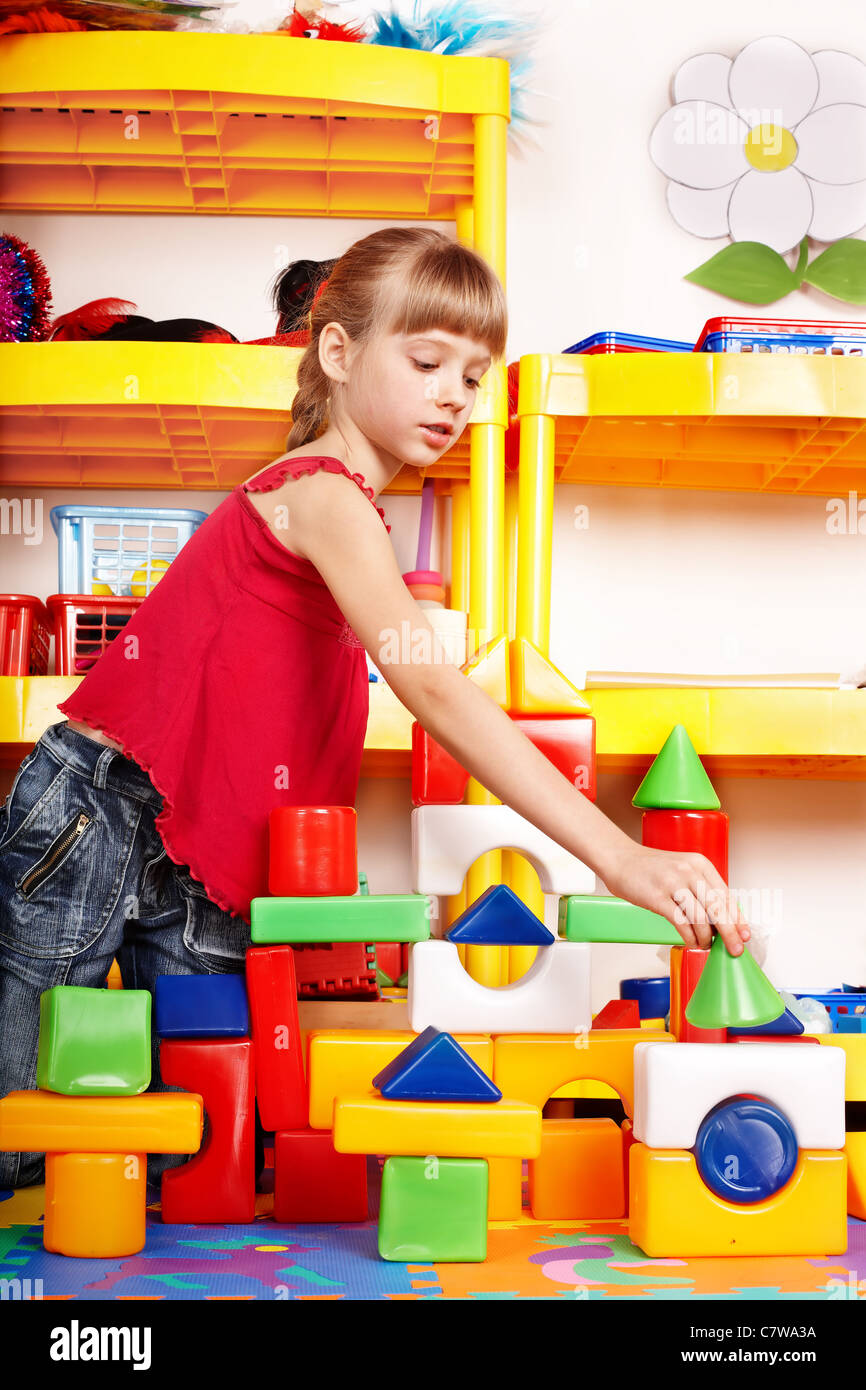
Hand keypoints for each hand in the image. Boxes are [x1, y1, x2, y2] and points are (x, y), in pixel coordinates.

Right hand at [599, 841, 750, 955]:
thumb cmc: (650, 868)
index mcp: (700, 864)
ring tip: (704, 945)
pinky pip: (681, 922)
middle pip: (717, 907)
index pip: (726, 895)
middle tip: (735, 949)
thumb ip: (700, 889)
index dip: (737, 918)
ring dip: (705, 937)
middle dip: (729, 932)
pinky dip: (689, 936)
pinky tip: (690, 942)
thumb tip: (719, 919)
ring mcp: (673, 883)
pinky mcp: (658, 896)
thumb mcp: (682, 870)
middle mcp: (689, 871)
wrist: (620, 859)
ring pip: (700, 918)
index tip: (744, 934)